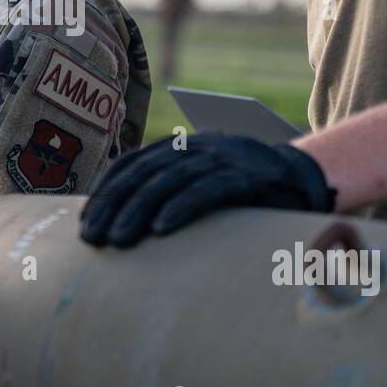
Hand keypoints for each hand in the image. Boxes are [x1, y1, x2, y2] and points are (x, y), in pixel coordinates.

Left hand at [80, 133, 334, 247]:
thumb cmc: (241, 190)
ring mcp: (222, 158)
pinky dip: (181, 208)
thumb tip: (119, 221)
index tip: (86, 221)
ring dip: (139, 212)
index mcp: (181, 146)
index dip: (106, 191)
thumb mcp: (199, 183)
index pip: (132, 163)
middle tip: (94, 238)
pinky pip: (208, 190)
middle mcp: (197, 146)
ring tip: (119, 240)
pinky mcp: (246, 176)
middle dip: (114, 206)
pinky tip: (162, 230)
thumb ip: (167, 192)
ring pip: (170, 181)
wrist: (301, 178)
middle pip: (144, 173)